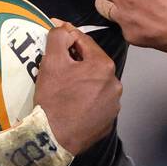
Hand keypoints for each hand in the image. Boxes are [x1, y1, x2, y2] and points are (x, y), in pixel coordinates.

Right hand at [33, 21, 121, 154]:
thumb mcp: (51, 61)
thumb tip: (63, 28)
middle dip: (76, 61)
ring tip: (66, 85)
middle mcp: (115, 84)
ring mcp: (114, 105)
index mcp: (104, 66)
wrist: (54, 137)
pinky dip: (87, 99)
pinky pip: (97, 103)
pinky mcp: (109, 122)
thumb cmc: (54, 97)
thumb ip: (58, 37)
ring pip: (96, 84)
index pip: (85, 43)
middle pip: (92, 64)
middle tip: (58, 63)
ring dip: (84, 80)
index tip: (57, 32)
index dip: (68, 36)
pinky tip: (74, 103)